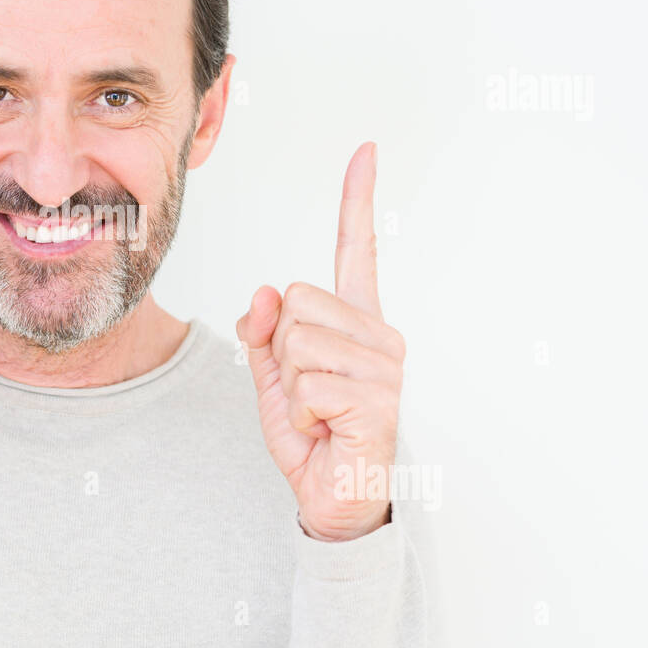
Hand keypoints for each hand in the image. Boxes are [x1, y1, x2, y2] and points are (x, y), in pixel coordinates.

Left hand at [236, 142, 404, 540]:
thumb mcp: (274, 376)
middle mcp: (380, 335)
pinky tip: (324, 429)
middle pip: (296, 299)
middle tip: (308, 393)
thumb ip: (263, 331)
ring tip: (318, 414)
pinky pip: (304, 382)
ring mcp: (383, 365)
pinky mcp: (377, 398)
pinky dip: (298, 413)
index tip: (366, 151)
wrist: (336, 497)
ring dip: (290, 385)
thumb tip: (263, 291)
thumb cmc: (314, 434)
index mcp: (356, 322)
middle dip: (282, 349)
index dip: (357, 200)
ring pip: (296, 339)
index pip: (355, 251)